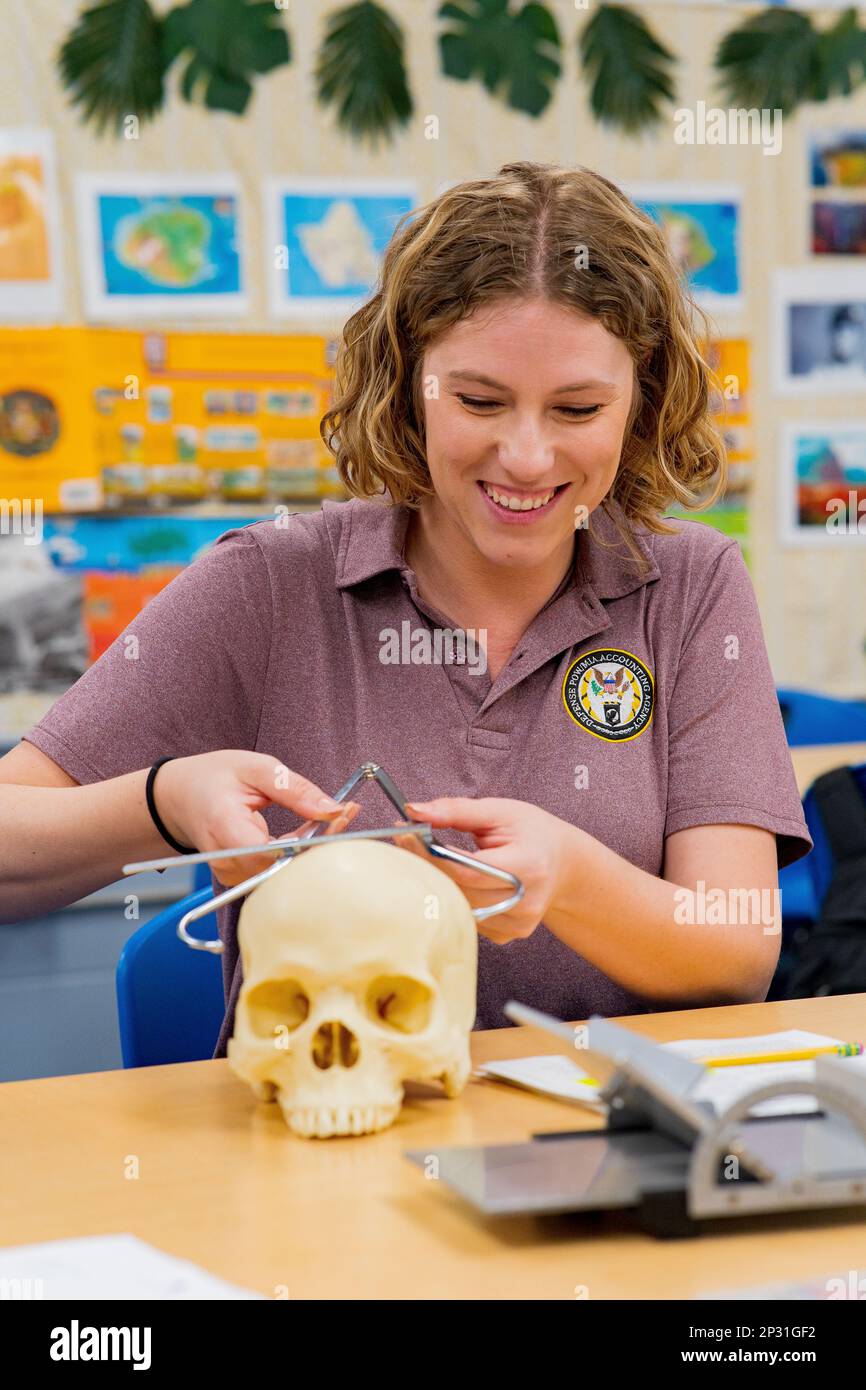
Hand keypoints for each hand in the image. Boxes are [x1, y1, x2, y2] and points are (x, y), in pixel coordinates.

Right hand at [153, 750, 358, 886]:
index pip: (275, 852)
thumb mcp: (256, 769)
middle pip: (284, 866)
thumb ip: (295, 790)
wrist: (180, 796)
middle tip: (348, 812)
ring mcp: (231, 873)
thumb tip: (332, 810)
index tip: (341, 817)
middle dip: (321, 843)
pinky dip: (298, 852)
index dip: (312, 841)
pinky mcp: (239, 877)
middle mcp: (226, 860)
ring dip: (312, 848)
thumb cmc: (214, 778)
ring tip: (334, 818)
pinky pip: (276, 870)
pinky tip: (314, 832)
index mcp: (225, 828)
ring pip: (283, 871)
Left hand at [395, 797, 573, 943]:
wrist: (564, 864)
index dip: (431, 855)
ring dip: (437, 884)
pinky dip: (455, 899)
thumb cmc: (533, 833)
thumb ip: (456, 810)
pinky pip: (467, 918)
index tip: (406, 835)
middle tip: (407, 842)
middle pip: (458, 892)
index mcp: (528, 866)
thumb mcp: (500, 811)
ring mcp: (517, 924)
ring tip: (429, 858)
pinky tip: (457, 880)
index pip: (466, 869)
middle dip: (427, 867)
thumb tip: (414, 811)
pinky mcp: (507, 935)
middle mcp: (525, 902)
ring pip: (458, 908)